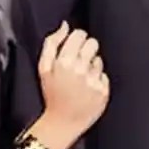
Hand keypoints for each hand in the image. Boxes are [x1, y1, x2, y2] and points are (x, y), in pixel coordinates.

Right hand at [27, 23, 109, 148]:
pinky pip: (104, 75)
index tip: (74, 47)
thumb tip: (65, 25)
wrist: (62, 122)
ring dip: (92, 66)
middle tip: (78, 62)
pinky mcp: (103, 90)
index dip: (77, 39)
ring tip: (81, 79)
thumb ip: (52, 43)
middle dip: (86, 50)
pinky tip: (88, 88)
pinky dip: (98, 80)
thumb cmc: (52, 94)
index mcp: (63, 62)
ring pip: (99, 59)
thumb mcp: (43, 68)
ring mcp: (93, 80)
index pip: (79, 34)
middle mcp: (80, 69)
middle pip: (92, 43)